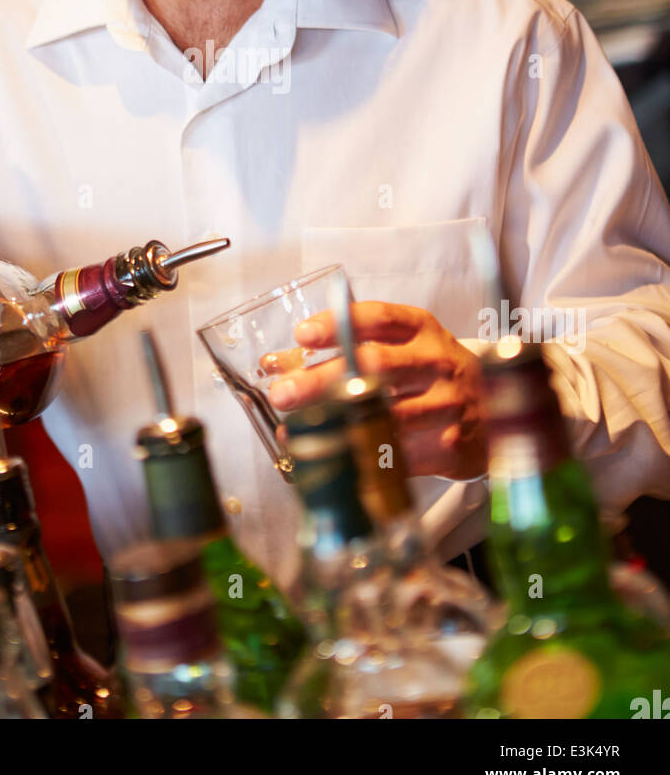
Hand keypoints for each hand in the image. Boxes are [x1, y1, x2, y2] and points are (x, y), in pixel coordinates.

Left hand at [268, 300, 487, 480]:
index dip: (339, 324)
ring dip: (334, 424)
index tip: (302, 335)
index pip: (379, 318)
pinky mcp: (449, 445)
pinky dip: (358, 456)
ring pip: (385, 416)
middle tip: (284, 391)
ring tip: (295, 429)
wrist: (497, 410)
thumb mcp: (406, 346)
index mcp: (422, 330)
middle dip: (324, 380)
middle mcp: (437, 362)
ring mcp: (447, 404)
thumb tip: (278, 362)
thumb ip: (351, 348)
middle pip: (375, 367)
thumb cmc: (435, 373)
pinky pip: (397, 454)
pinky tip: (327, 456)